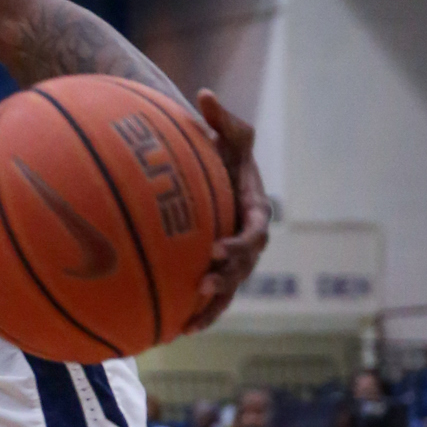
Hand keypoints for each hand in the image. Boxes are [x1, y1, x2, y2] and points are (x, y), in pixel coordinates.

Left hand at [185, 88, 270, 332]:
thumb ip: (223, 118)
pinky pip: (207, 295)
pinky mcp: (213, 268)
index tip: (219, 250)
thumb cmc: (218, 147)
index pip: (254, 231)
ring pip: (226, 289)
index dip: (240, 244)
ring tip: (187, 325)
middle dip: (224, 280)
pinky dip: (195, 312)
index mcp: (254, 210)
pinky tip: (171, 330)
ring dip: (210, 308)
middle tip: (201, 286)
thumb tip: (205, 95)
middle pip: (242, 268)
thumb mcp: (227, 131)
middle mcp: (246, 239)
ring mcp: (231, 257)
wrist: (208, 168)